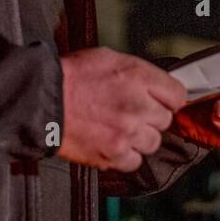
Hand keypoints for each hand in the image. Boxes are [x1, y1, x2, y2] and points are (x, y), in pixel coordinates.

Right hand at [58, 47, 186, 172]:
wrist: (41, 99)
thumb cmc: (71, 76)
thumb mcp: (109, 59)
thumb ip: (137, 73)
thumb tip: (154, 85)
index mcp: (139, 77)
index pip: (178, 94)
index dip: (168, 98)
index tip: (160, 101)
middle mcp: (138, 106)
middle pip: (165, 120)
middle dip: (150, 117)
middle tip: (130, 112)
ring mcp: (127, 133)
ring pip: (152, 142)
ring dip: (139, 138)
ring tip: (119, 128)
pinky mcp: (114, 155)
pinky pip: (134, 161)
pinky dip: (125, 155)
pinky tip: (111, 143)